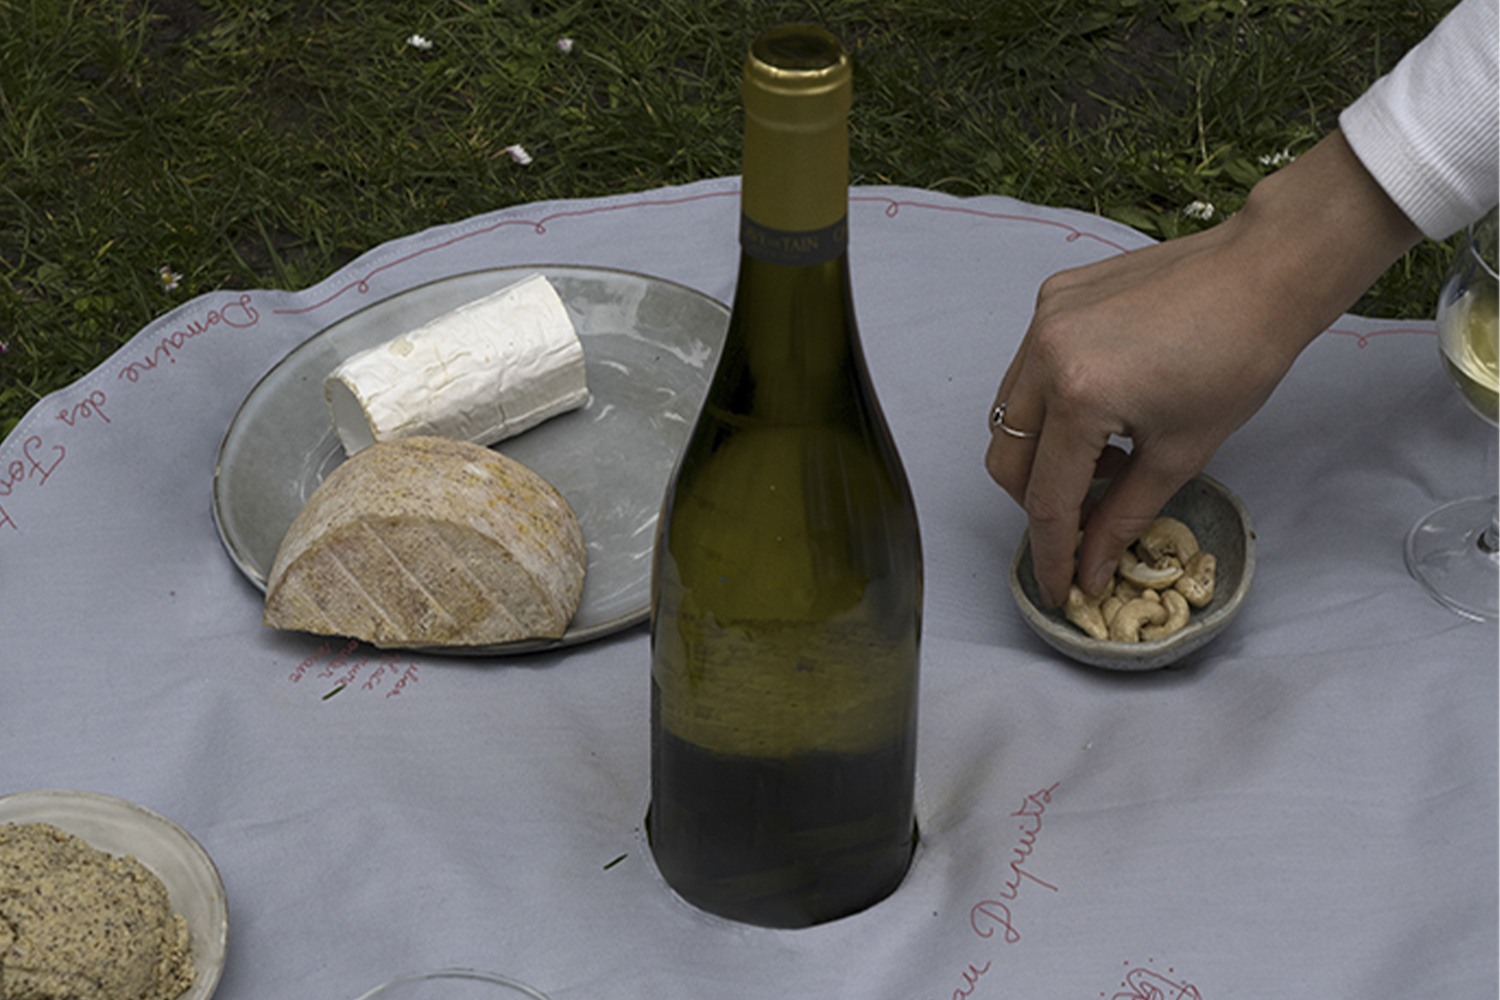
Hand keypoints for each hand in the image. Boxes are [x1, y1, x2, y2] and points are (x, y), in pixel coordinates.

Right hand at [987, 131, 1421, 607]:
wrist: (1265, 271)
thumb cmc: (1239, 361)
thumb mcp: (1180, 454)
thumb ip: (1121, 518)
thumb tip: (1089, 572)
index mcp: (1079, 396)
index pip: (1046, 498)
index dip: (1052, 552)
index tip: (1060, 589)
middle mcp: (1045, 353)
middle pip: (1007, 458)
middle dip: (1038, 502)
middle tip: (1085, 518)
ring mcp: (1043, 319)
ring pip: (1009, 413)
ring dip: (1044, 453)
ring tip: (1106, 456)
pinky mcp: (1053, 296)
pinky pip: (1029, 368)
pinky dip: (1053, 403)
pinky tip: (1106, 406)